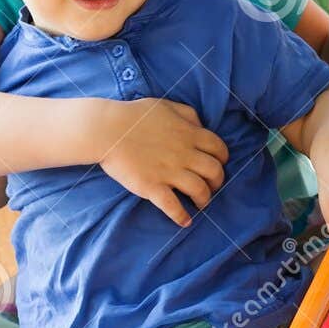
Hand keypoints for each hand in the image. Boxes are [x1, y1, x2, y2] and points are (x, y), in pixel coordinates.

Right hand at [99, 99, 227, 227]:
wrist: (106, 130)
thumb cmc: (134, 116)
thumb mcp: (167, 106)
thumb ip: (188, 115)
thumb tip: (200, 127)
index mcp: (189, 134)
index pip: (219, 149)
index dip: (222, 158)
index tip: (218, 164)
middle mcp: (184, 154)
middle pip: (215, 172)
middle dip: (217, 182)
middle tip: (211, 186)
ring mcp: (169, 172)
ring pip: (200, 190)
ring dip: (204, 200)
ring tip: (201, 204)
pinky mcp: (153, 187)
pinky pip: (173, 207)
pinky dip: (182, 217)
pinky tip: (185, 221)